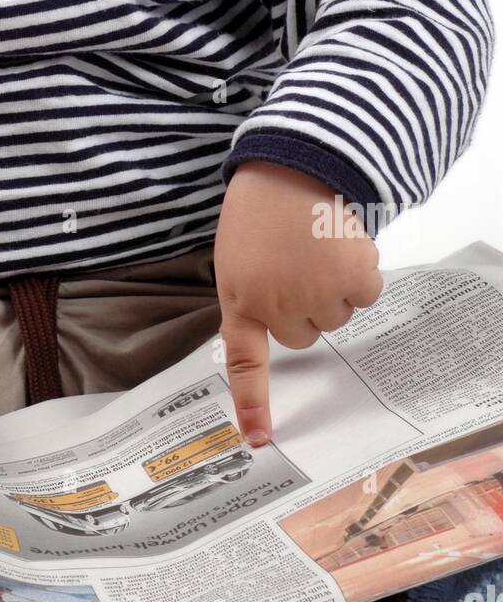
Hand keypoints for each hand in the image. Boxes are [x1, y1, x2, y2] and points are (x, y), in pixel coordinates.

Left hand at [213, 161, 383, 445]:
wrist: (292, 161)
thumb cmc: (260, 205)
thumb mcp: (236, 254)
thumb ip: (251, 293)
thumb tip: (277, 324)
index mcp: (240, 297)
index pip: (244, 361)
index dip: (252, 402)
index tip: (257, 439)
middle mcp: (276, 305)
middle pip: (304, 333)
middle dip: (304, 304)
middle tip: (296, 262)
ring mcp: (315, 295)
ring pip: (337, 313)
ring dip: (333, 285)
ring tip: (316, 244)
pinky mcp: (351, 279)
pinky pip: (366, 293)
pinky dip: (362, 271)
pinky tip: (342, 241)